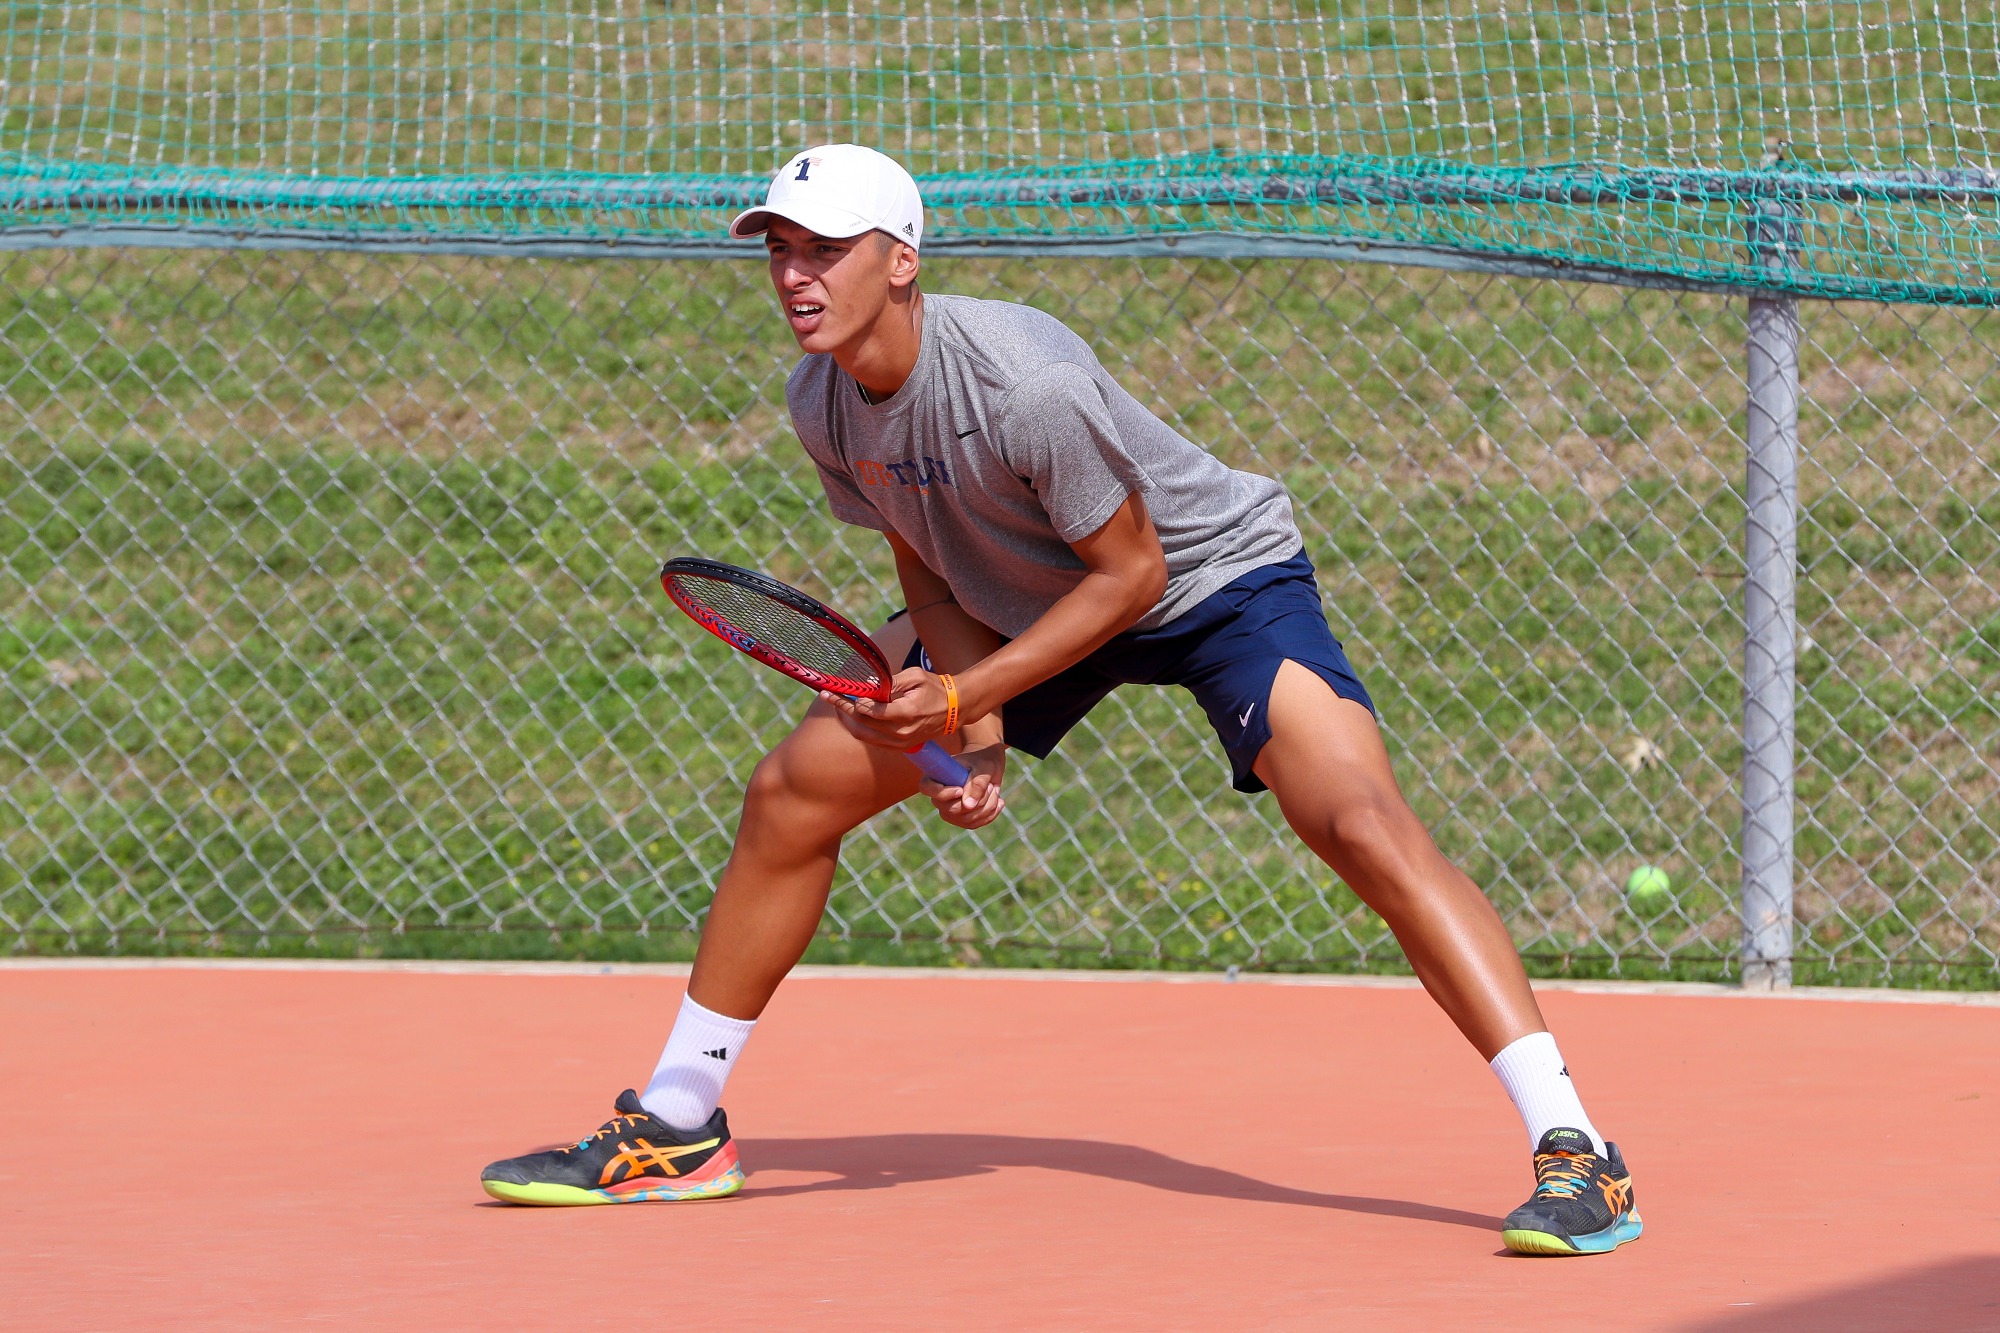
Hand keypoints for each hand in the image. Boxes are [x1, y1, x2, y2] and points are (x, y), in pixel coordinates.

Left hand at [817, 667, 954, 748]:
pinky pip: (872, 741)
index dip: (851, 701)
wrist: (954, 709)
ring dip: (847, 721)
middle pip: (863, 724)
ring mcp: (901, 742)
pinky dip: (859, 729)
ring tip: (836, 706)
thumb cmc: (934, 688)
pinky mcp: (900, 747)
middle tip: (828, 696)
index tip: (838, 690)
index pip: (870, 711)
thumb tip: (866, 686)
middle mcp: (902, 732)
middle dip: (843, 709)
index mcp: (907, 713)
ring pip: (864, 736)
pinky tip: (850, 716)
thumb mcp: (914, 676)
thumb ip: (889, 682)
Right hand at [920, 741, 1006, 828]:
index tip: (960, 790)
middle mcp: (939, 796)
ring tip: (993, 789)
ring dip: (987, 806)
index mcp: (936, 776)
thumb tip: (968, 806)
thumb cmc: (982, 762)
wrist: (988, 768)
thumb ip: (977, 783)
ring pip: (966, 819)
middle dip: (977, 800)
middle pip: (950, 810)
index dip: (943, 793)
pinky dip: (990, 814)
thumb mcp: (983, 767)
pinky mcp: (960, 819)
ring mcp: (948, 810)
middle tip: (990, 785)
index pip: (927, 788)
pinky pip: (974, 824)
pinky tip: (998, 801)